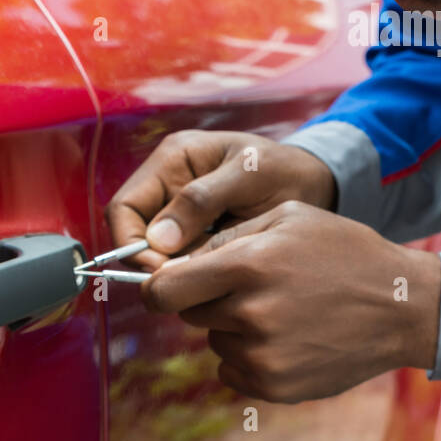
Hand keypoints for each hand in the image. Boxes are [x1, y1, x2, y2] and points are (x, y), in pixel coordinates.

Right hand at [105, 130, 336, 270]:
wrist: (316, 183)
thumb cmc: (285, 171)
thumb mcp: (250, 176)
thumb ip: (203, 200)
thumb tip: (158, 239)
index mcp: (174, 158)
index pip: (125, 206)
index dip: (132, 243)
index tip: (161, 272)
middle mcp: (168, 182)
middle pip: (133, 232)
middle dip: (153, 262)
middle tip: (188, 282)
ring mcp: (180, 210)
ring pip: (155, 252)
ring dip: (174, 269)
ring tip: (210, 278)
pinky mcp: (196, 233)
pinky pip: (179, 259)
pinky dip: (192, 271)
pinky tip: (217, 276)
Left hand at [140, 200, 440, 402]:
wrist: (401, 306)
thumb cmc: (344, 251)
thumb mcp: (289, 218)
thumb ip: (229, 234)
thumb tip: (177, 259)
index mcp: (247, 265)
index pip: (162, 290)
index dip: (158, 287)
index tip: (168, 285)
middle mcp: (250, 313)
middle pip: (190, 315)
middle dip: (209, 300)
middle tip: (251, 288)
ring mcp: (262, 355)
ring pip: (216, 342)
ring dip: (234, 328)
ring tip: (283, 310)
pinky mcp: (275, 385)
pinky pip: (234, 371)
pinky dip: (251, 356)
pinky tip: (289, 336)